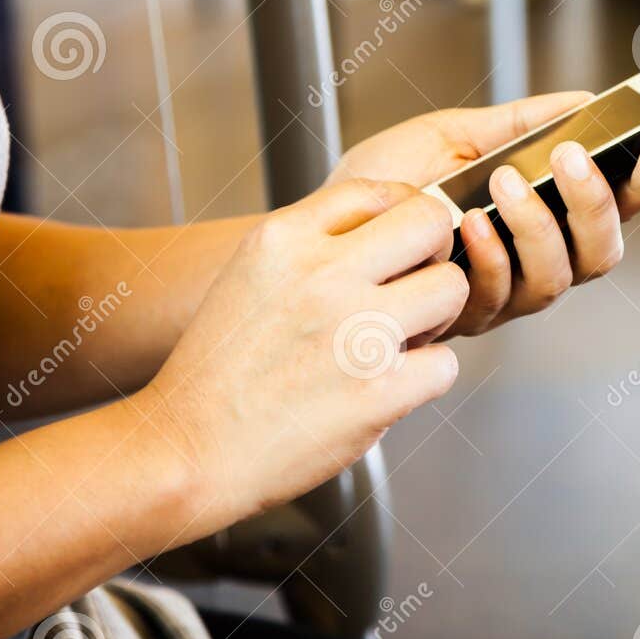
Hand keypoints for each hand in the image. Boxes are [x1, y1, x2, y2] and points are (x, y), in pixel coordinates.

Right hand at [145, 180, 466, 524]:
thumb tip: (385, 226)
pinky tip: (390, 386)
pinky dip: (426, 378)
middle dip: (434, 253)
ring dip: (437, 315)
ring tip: (402, 338)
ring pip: (452, 288)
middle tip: (418, 285)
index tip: (403, 243)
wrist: (187, 449)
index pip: (379, 189)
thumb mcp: (250, 275)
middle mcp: (321, 275)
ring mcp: (355, 332)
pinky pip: (446, 363)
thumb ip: (311, 245)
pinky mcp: (379, 391)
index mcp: (284, 239)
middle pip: (430, 222)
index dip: (404, 212)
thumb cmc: (221, 369)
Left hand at [328, 92, 639, 335]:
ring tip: (508, 181)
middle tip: (574, 158)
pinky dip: (490, 257)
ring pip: (554, 280)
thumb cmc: (386, 181)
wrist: (322, 226)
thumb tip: (583, 100)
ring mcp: (502, 295)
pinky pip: (495, 298)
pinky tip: (472, 223)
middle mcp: (534, 262)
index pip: (617, 206)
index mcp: (546, 215)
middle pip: (600, 253)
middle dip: (594, 204)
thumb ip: (520, 123)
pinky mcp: (462, 319)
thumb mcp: (454, 135)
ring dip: (538, 227)